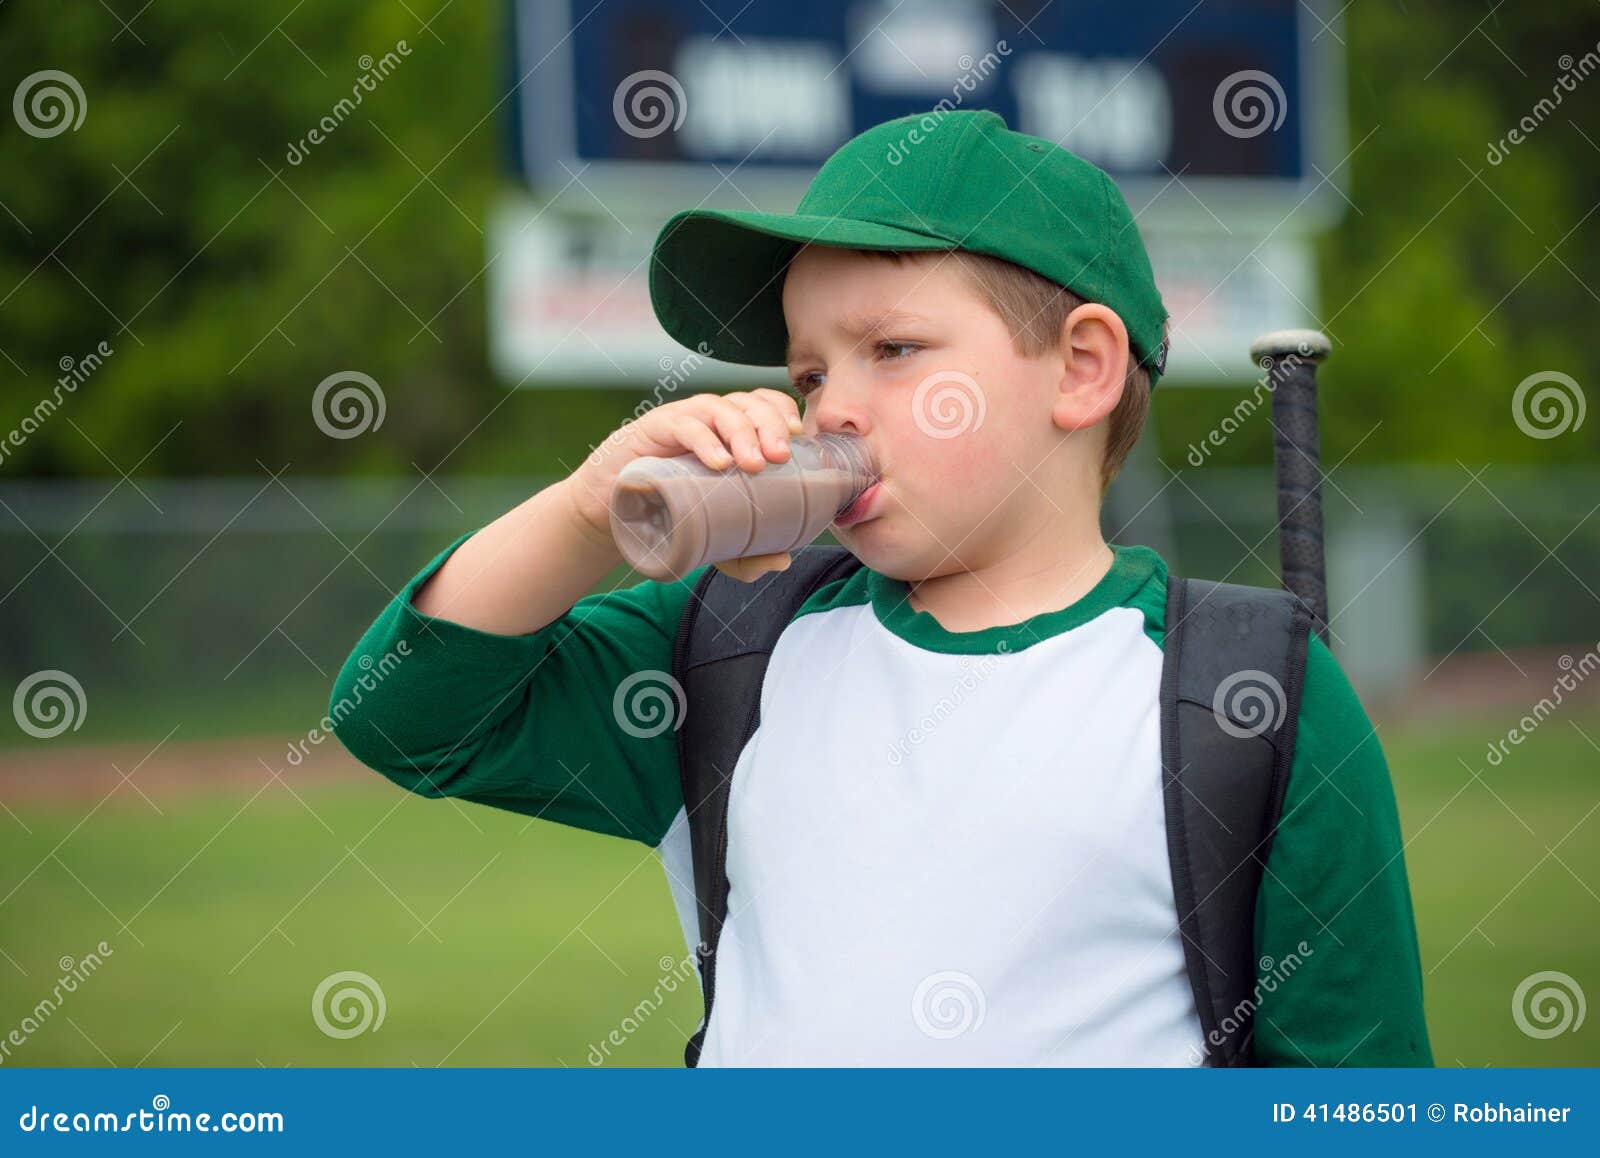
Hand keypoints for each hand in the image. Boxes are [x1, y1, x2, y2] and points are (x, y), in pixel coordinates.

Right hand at [564, 389, 805, 578]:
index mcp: (730, 432)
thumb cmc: (671, 516)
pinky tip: (718, 463)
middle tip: (781, 458)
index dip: (783, 412)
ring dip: (743, 432)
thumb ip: (748, 554)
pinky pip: (683, 425)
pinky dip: (704, 441)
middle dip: (771, 425)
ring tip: (753, 465)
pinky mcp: (653, 430)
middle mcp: (709, 420)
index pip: (764, 403)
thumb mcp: (716, 542)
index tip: (799, 441)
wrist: (616, 517)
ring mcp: (682, 422)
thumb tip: (783, 559)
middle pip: (749, 403)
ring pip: (720, 409)